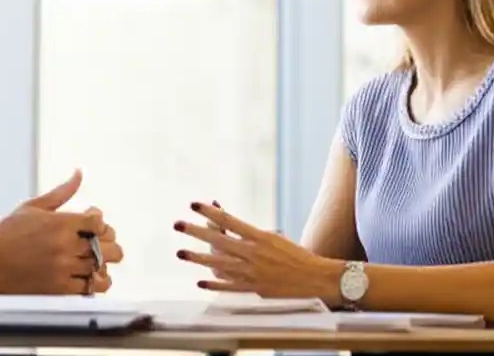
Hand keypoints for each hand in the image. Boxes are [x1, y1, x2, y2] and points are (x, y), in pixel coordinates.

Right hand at [0, 170, 123, 293]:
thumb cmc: (7, 235)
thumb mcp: (33, 208)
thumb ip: (61, 192)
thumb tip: (79, 173)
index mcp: (60, 223)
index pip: (99, 222)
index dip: (99, 222)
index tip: (91, 224)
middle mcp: (65, 247)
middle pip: (108, 247)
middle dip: (107, 243)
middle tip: (98, 243)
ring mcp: (63, 270)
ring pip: (102, 269)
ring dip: (101, 264)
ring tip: (93, 261)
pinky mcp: (60, 291)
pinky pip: (91, 289)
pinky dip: (93, 283)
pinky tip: (86, 276)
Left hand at [174, 201, 339, 300]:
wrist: (315, 278)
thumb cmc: (294, 255)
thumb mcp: (273, 237)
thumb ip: (249, 234)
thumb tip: (225, 224)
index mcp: (260, 237)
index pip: (230, 220)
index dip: (210, 212)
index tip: (194, 204)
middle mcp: (254, 254)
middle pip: (219, 240)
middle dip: (196, 232)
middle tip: (178, 224)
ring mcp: (252, 273)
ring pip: (218, 264)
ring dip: (197, 258)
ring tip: (181, 252)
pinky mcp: (254, 289)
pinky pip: (229, 287)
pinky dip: (214, 284)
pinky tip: (200, 281)